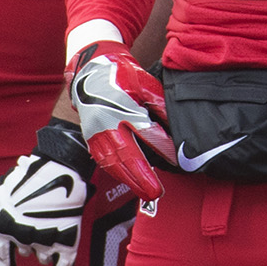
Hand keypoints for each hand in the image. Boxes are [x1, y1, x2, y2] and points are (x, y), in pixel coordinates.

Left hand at [0, 125, 91, 265]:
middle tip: (36, 220)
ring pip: (42, 257)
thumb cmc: (25, 178)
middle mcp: (22, 237)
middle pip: (26, 252)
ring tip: (49, 224)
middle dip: (29, 243)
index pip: (2, 259)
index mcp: (4, 227)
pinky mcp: (67, 240)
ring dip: (44, 248)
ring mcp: (45, 240)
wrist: (60, 167)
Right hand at [68, 41, 174, 201]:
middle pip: (126, 153)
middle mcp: (108, 122)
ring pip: (113, 162)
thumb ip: (160, 105)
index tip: (176, 159)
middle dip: (142, 175)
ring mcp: (97, 132)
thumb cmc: (122, 76)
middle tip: (156, 192)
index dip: (162, 145)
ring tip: (145, 193)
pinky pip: (103, 160)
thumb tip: (175, 127)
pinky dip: (117, 173)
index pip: (145, 130)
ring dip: (130, 180)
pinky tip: (128, 182)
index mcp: (123, 106)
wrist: (91, 72)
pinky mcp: (91, 138)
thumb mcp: (146, 85)